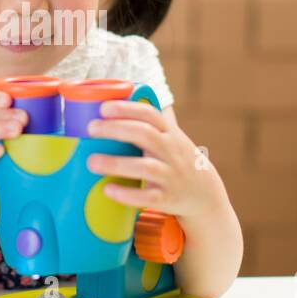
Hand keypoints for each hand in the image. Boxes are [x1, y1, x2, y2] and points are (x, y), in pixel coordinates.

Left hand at [83, 101, 223, 221]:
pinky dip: (127, 194)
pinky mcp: (168, 199)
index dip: (127, 109)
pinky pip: (148, 197)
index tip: (104, 108)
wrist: (205, 194)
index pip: (150, 114)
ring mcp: (171, 175)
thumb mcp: (171, 137)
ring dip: (117, 164)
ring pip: (145, 167)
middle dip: (116, 129)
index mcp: (169, 133)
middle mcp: (172, 151)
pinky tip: (107, 189)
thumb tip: (120, 99)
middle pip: (145, 135)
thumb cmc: (179, 160)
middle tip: (91, 128)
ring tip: (91, 162)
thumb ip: (151, 122)